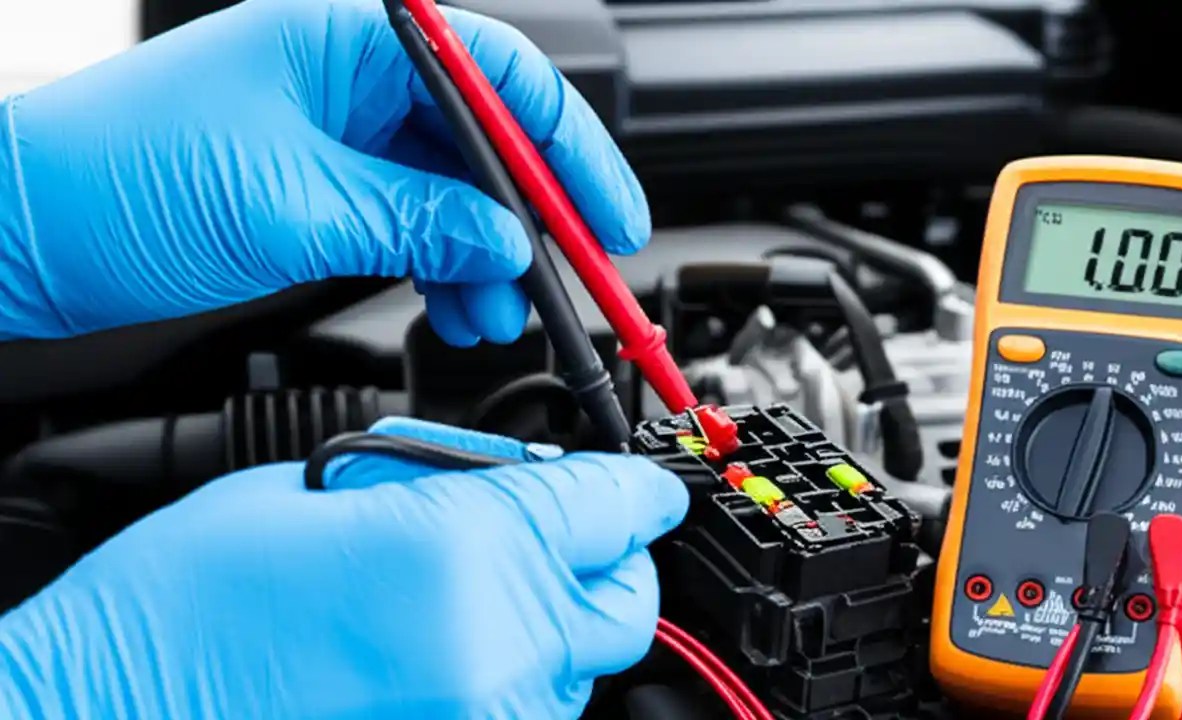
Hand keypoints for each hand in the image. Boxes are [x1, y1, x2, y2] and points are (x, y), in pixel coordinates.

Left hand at [0, 0, 647, 344]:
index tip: (608, 215)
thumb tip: (507, 240)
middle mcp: (352, 78)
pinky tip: (462, 309)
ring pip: (456, 191)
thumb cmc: (112, 180)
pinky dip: (446, 269)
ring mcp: (340, 136)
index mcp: (347, 38)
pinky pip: (417, 223)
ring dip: (492, 257)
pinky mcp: (325, 189)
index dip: (569, 148)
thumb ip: (417, 218)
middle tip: (576, 274)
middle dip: (537, 214)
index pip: (499, 76)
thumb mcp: (291, 203)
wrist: (20, 235)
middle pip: (487, 138)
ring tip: (507, 314)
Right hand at [0, 418, 687, 718]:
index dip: (632, 488)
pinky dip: (508, 682)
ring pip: (583, 667)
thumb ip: (460, 488)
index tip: (637, 489)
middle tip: (536, 543)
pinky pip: (531, 716)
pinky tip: (434, 657)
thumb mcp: (330, 487)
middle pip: (626, 599)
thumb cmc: (186, 601)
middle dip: (597, 561)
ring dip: (547, 628)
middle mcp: (497, 653)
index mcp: (465, 552)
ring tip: (452, 606)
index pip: (621, 505)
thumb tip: (532, 489)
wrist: (106, 710)